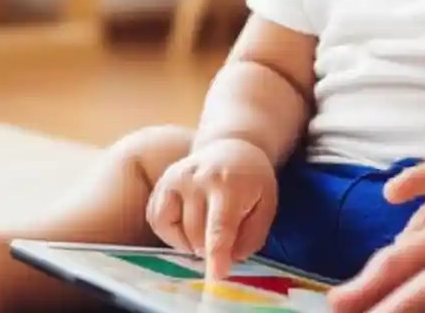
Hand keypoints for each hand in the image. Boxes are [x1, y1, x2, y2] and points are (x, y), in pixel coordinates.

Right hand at [146, 138, 277, 279]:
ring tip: (207, 229)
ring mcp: (174, 180)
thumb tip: (230, 259)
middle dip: (210, 249)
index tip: (217, 277)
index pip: (220, 227)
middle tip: (224, 240)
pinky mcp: (161, 184)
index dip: (217, 255)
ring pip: (175, 232)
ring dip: (191, 243)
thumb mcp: (267, 204)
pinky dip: (172, 234)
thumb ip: (252, 235)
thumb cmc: (251, 179)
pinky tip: (187, 226)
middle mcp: (196, 179)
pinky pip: (157, 222)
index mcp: (228, 184)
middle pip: (196, 235)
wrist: (229, 146)